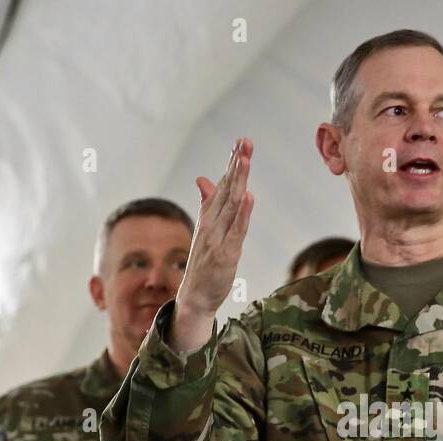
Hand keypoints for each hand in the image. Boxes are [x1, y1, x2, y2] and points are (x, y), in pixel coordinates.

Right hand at [171, 137, 255, 349]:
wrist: (194, 297)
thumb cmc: (204, 263)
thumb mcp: (207, 230)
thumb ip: (208, 203)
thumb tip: (203, 178)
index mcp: (209, 217)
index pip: (223, 184)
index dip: (232, 163)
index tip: (242, 142)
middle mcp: (212, 223)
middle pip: (227, 189)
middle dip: (237, 164)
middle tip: (245, 141)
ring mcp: (218, 238)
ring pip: (231, 204)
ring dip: (239, 181)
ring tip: (246, 159)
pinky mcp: (226, 254)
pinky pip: (236, 231)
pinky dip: (242, 213)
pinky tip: (248, 197)